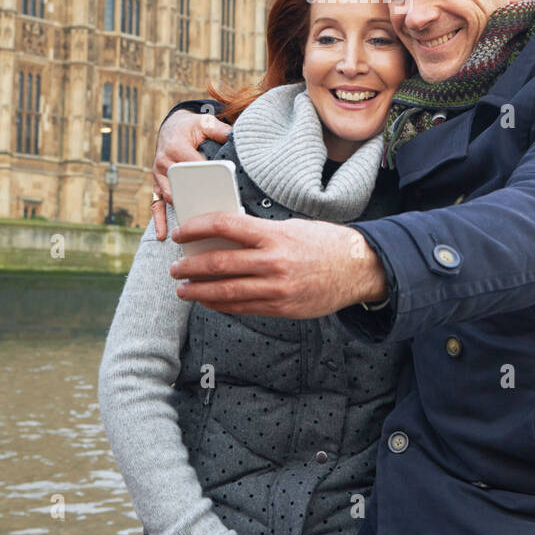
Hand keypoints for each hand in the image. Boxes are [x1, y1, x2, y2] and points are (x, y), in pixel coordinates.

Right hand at [152, 110, 230, 238]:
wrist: (170, 129)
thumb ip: (220, 130)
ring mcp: (158, 176)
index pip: (193, 165)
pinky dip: (159, 220)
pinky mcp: (156, 186)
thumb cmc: (191, 128)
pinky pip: (156, 205)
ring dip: (182, 211)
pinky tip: (164, 235)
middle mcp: (164, 162)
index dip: (207, 176)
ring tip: (197, 227)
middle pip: (180, 185)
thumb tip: (238, 138)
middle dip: (195, 198)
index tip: (221, 188)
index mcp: (176, 147)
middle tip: (213, 211)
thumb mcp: (205, 122)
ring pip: (170, 197)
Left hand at [170, 213, 388, 316]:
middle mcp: (273, 262)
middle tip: (175, 268)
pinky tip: (209, 302)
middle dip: (191, 267)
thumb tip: (223, 239)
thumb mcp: (291, 228)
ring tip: (184, 289)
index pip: (225, 225)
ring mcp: (277, 288)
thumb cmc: (325, 243)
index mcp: (274, 234)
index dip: (197, 228)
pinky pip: (243, 308)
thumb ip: (259, 234)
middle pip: (219, 263)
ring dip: (199, 291)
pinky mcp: (281, 308)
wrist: (359, 268)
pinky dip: (221, 305)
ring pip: (226, 291)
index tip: (181, 233)